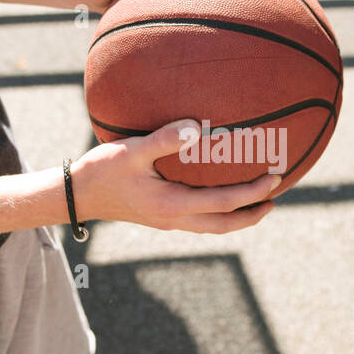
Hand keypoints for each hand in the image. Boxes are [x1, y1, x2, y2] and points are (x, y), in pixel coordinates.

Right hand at [72, 119, 280, 233]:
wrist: (78, 195)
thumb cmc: (102, 171)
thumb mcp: (132, 151)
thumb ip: (165, 139)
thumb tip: (198, 127)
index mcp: (172, 204)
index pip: (223, 203)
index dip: (252, 194)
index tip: (274, 179)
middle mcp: (174, 218)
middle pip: (224, 225)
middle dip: (252, 214)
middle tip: (275, 197)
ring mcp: (168, 221)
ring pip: (213, 226)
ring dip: (238, 216)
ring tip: (258, 201)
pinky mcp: (162, 217)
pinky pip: (200, 218)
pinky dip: (220, 211)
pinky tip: (222, 195)